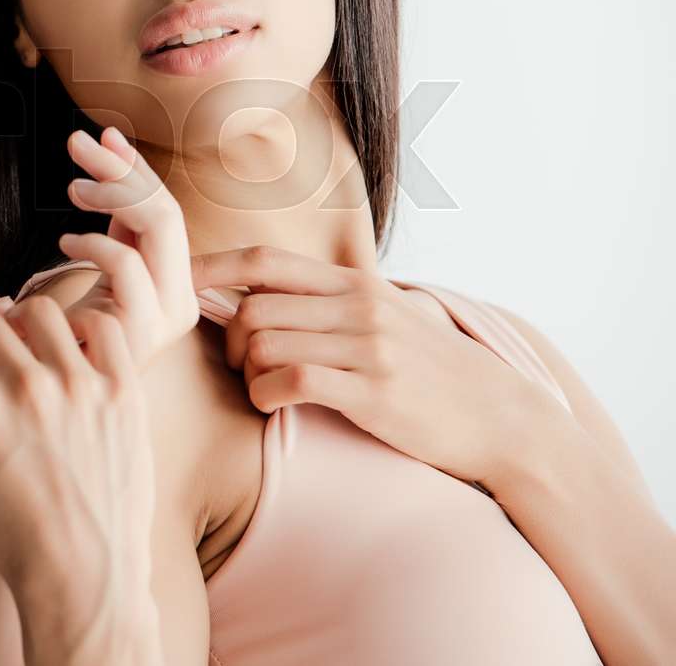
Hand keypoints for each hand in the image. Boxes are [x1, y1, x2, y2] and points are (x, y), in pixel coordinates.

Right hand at [0, 274, 160, 661]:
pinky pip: (102, 327)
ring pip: (41, 311)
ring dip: (27, 323)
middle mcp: (22, 387)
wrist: (83, 576)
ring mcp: (76, 385)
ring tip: (32, 348)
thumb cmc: (14, 536)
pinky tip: (76, 352)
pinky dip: (83, 329)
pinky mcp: (121, 392)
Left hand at [33, 126, 197, 364]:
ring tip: (71, 189)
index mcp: (175, 282)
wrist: (51, 400)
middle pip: (166, 211)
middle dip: (122, 169)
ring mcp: (166, 318)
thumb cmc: (66, 333)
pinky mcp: (142, 332)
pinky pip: (128, 264)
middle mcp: (180, 300)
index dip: (136, 168)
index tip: (103, 135)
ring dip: (111, 192)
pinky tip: (66, 242)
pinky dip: (95, 240)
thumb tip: (107, 137)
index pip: (166, 209)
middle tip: (77, 142)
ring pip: (159, 227)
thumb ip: (109, 210)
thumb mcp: (97, 261)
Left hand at [193, 244, 551, 486]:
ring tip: (259, 389)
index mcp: (354, 284)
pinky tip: (272, 404)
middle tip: (235, 365)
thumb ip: (330, 303)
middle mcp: (357, 306)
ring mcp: (367, 347)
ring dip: (244, 373)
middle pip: (252, 307)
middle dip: (226, 340)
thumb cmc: (431, 372)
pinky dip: (265, 394)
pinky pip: (291, 380)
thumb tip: (263, 294)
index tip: (175, 280)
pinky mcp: (374, 392)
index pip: (264, 261)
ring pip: (263, 343)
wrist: (502, 418)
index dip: (211, 267)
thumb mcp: (385, 319)